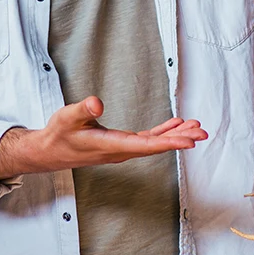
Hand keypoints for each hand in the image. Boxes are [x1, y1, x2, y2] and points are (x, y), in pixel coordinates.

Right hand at [0, 96, 207, 179]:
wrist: (50, 151)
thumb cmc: (58, 134)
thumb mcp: (66, 117)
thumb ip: (82, 110)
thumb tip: (97, 102)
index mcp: (110, 145)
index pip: (145, 146)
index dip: (169, 143)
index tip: (190, 142)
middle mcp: (120, 150)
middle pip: (156, 146)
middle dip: (180, 139)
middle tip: (203, 132)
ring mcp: (121, 149)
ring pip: (154, 143)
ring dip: (175, 135)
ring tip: (196, 128)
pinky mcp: (120, 144)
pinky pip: (146, 140)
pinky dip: (162, 132)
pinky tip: (175, 124)